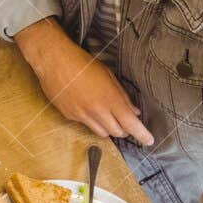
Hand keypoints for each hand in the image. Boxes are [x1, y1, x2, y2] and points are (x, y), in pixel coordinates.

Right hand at [17, 20, 153, 144]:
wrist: (54, 61)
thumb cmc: (82, 63)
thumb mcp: (108, 75)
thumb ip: (122, 96)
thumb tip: (133, 111)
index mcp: (109, 98)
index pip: (130, 123)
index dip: (142, 134)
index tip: (148, 140)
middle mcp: (96, 110)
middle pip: (117, 132)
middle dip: (124, 130)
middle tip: (125, 121)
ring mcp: (82, 115)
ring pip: (102, 133)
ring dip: (108, 128)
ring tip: (106, 114)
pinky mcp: (70, 116)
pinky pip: (86, 125)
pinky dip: (91, 121)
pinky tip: (87, 106)